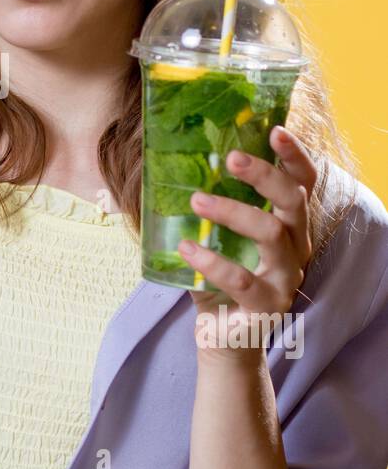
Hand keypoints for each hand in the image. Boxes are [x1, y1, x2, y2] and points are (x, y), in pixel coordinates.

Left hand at [178, 126, 316, 354]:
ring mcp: (285, 278)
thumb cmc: (221, 279)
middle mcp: (295, 247)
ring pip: (270, 233)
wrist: (225, 337)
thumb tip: (167, 160)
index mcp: (288, 225)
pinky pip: (242, 279)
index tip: (276, 130)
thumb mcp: (219, 238)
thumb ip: (210, 205)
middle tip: (230, 159)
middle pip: (293, 201)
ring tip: (195, 200)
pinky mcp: (266, 307)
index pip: (302, 183)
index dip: (294, 156)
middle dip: (264, 175)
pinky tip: (186, 248)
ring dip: (231, 211)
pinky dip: (211, 261)